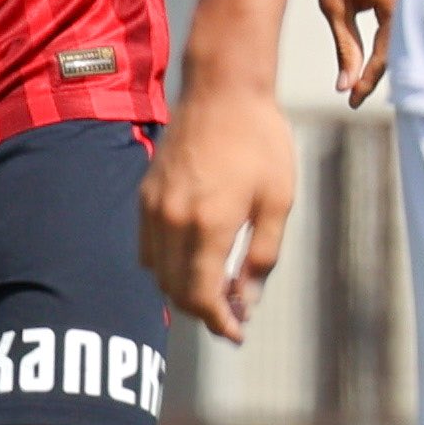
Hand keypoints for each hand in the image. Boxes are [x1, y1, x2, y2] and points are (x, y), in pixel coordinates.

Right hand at [139, 81, 294, 342]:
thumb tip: (247, 299)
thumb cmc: (261, 143)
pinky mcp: (146, 192)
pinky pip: (147, 245)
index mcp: (207, 224)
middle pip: (175, 289)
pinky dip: (166, 264)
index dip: (220, 322)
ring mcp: (153, 205)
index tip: (237, 333)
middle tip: (232, 316)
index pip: (201, 295)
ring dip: (182, 289)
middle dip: (203, 311)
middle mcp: (171, 219)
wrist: (223, 91)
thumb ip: (261, 257)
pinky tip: (193, 258)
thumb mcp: (278, 203)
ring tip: (215, 290)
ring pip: (156, 270)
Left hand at [306, 0, 401, 106]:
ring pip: (405, 33)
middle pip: (401, 48)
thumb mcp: (334, 5)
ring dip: (388, 55)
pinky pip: (406, 15)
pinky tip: (378, 49)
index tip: (349, 100)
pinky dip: (392, 34)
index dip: (367, 81)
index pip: (387, 57)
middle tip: (356, 96)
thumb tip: (346, 83)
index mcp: (398, 3)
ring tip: (365, 79)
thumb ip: (346, 47)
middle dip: (380, 73)